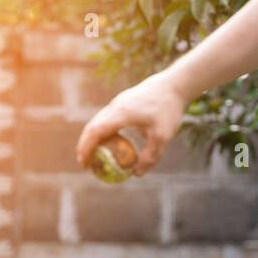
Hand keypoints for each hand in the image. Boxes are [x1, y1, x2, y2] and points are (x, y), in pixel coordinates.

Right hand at [75, 69, 189, 176]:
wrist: (174, 84)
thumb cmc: (168, 109)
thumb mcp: (162, 137)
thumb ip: (149, 157)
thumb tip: (136, 174)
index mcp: (121, 113)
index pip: (95, 131)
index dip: (86, 148)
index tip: (83, 164)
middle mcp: (115, 106)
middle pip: (92, 126)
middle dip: (85, 145)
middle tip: (85, 163)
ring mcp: (119, 102)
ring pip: (99, 121)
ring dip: (93, 138)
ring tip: (95, 155)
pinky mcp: (124, 101)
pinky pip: (108, 118)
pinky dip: (103, 131)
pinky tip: (110, 142)